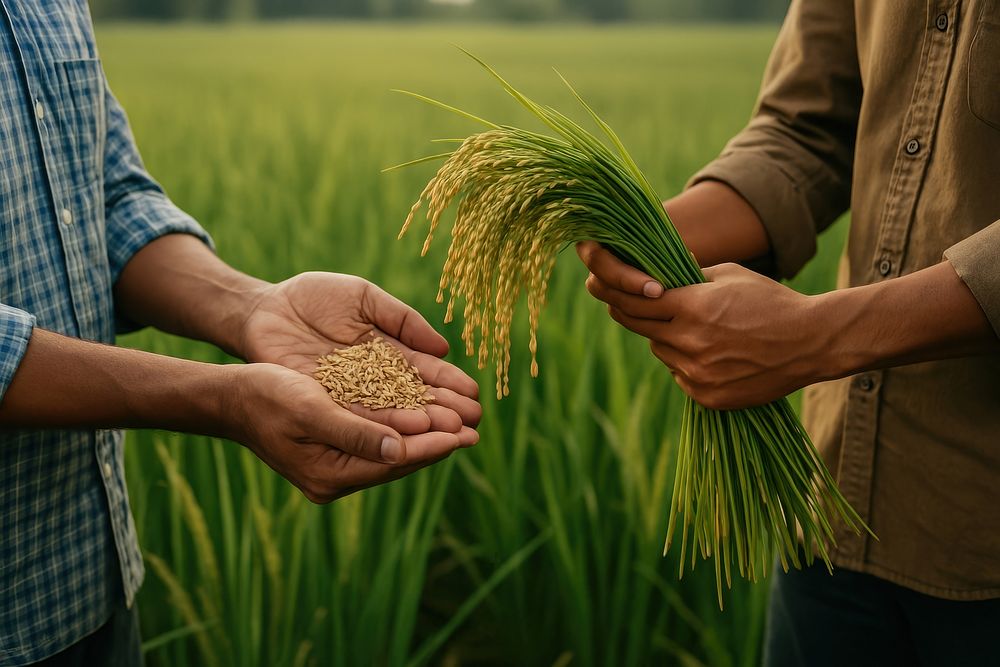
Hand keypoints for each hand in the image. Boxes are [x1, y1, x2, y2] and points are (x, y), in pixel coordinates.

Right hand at [227, 363, 472, 502]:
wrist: (233, 398)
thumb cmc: (266, 396)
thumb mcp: (310, 408)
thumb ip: (353, 432)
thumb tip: (398, 449)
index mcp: (328, 474)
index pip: (392, 463)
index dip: (430, 447)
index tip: (463, 435)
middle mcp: (334, 479)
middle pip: (397, 463)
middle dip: (436, 446)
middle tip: (474, 431)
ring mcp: (335, 469)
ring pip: (392, 455)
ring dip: (425, 440)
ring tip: (460, 427)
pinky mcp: (335, 454)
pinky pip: (379, 446)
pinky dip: (404, 433)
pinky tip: (427, 421)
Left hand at [238, 272, 480, 439]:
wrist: (262, 308)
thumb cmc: (313, 296)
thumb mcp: (363, 297)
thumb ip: (401, 319)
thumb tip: (443, 347)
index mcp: (388, 352)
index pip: (425, 373)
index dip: (450, 385)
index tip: (475, 397)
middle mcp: (373, 380)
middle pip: (414, 399)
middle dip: (444, 411)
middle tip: (472, 425)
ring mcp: (350, 395)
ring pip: (390, 413)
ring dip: (420, 424)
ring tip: (449, 433)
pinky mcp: (325, 404)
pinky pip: (357, 416)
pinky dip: (383, 425)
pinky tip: (408, 432)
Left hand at [577, 242, 832, 409]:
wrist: (811, 342)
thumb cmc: (770, 301)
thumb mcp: (729, 275)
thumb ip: (689, 276)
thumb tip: (653, 273)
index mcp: (693, 307)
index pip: (636, 300)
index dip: (616, 292)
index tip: (602, 286)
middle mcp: (690, 342)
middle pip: (640, 328)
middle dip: (633, 314)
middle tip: (633, 306)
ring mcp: (698, 373)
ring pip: (661, 352)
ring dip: (667, 339)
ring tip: (695, 329)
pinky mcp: (707, 396)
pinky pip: (680, 376)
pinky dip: (686, 364)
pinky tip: (712, 354)